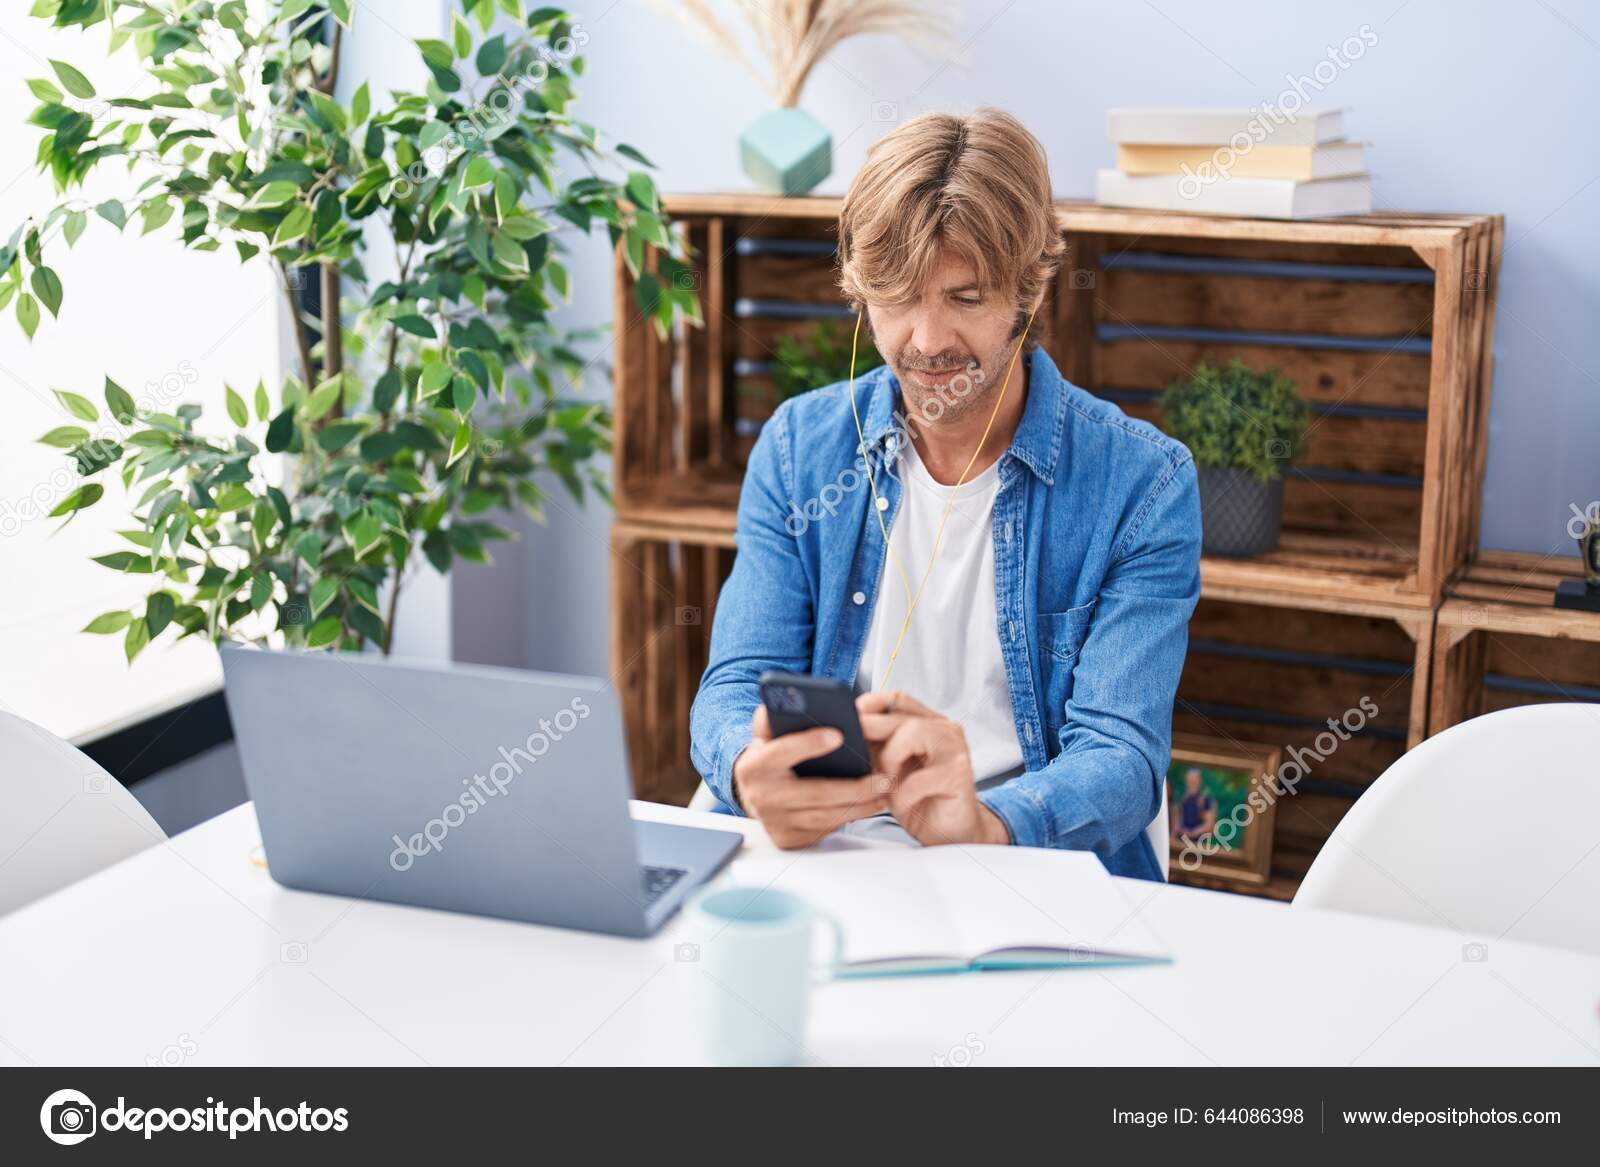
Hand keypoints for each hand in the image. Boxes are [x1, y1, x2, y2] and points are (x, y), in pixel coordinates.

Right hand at [731, 704, 893, 849]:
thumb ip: (773, 716)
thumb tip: (785, 696)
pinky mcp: (789, 839)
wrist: (752, 796)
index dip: (811, 743)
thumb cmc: (768, 759)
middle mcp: (763, 797)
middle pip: (816, 793)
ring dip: (861, 805)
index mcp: (755, 766)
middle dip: (855, 787)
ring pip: (826, 816)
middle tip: (884, 777)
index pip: (784, 752)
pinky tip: (869, 805)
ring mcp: (776, 822)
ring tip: (885, 791)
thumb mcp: (765, 735)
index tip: (839, 734)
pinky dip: (850, 817)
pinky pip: (825, 829)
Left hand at [856, 690, 1009, 846]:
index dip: (872, 703)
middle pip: (901, 715)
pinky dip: (901, 794)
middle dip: (871, 730)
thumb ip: (876, 747)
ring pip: (912, 733)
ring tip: (885, 782)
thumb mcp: (891, 769)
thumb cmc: (919, 799)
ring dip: (889, 759)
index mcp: (928, 723)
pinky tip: (899, 803)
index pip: (898, 699)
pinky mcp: (958, 775)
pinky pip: (919, 778)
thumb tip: (844, 735)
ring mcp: (954, 749)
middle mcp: (944, 730)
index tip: (851, 716)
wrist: (950, 831)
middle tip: (854, 751)